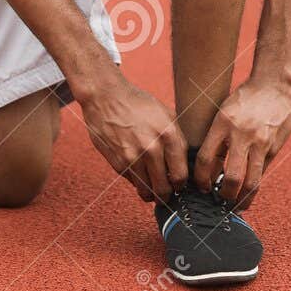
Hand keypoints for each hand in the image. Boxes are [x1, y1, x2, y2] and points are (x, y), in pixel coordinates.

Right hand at [75, 68, 187, 202]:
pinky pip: (132, 182)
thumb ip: (176, 139)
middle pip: (164, 188)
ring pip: (147, 190)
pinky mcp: (118, 162)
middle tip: (167, 193)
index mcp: (168, 134)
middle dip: (167, 194)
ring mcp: (133, 157)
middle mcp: (151, 148)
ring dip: (151, 194)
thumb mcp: (166, 115)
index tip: (179, 185)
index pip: (181, 174)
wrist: (106, 97)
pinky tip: (139, 175)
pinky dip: (137, 182)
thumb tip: (184, 165)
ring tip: (153, 191)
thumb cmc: (138, 104)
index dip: (182, 184)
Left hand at [194, 75, 290, 208]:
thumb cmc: (245, 98)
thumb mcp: (224, 112)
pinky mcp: (274, 147)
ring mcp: (261, 142)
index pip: (205, 159)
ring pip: (252, 181)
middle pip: (231, 177)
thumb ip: (217, 138)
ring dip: (243, 198)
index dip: (201, 178)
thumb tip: (208, 167)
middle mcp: (242, 134)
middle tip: (220, 200)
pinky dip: (255, 182)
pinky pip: (263, 171)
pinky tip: (249, 188)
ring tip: (237, 206)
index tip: (202, 186)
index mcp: (223, 123)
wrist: (276, 85)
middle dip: (224, 195)